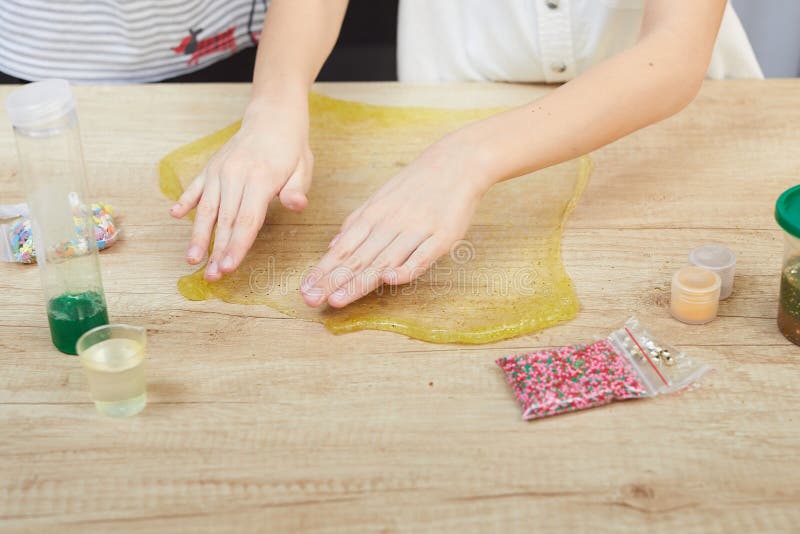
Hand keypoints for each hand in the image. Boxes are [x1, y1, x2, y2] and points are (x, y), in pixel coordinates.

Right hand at [170, 92, 312, 280]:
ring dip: (198, 235)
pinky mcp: (211, 167)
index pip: (247, 221)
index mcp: (261, 179)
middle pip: (225, 220)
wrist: (273, 115)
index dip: (237, 246)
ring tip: (191, 259)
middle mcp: (235, 175)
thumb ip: (296, 189)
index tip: (228, 267)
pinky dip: (185, 200)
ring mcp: (220, 171)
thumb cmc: (291, 148)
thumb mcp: (302, 168)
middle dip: (217, 250)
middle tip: (211, 276)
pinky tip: (174, 215)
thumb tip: (296, 206)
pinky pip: (195, 187)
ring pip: (207, 208)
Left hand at [300, 135, 491, 307]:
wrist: (458, 161)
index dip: (323, 269)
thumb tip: (333, 246)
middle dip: (332, 280)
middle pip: (358, 257)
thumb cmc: (418, 183)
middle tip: (311, 300)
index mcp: (374, 215)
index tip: (305, 289)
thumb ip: (358, 223)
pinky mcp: (443, 235)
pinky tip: (390, 280)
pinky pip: (423, 255)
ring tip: (338, 299)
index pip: (344, 248)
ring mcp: (417, 229)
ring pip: (384, 259)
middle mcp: (391, 223)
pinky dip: (407, 267)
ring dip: (359, 281)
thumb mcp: (382, 198)